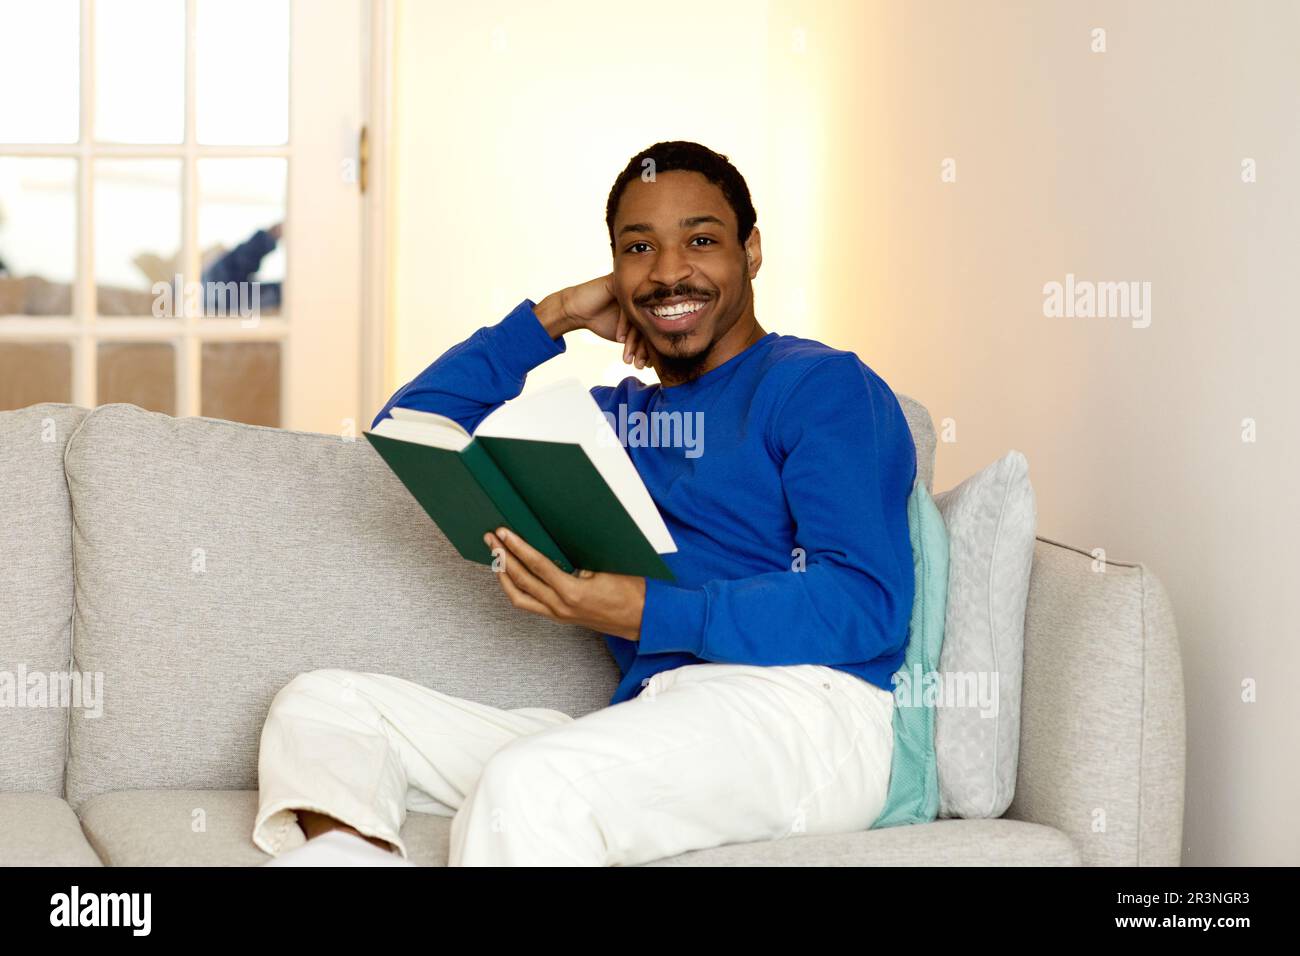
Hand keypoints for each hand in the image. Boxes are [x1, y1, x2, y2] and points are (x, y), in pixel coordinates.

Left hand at [484, 527, 644, 640]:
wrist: (644, 621)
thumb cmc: (631, 591)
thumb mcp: (606, 567)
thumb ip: (579, 557)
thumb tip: (554, 541)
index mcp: (572, 593)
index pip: (537, 566)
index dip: (518, 548)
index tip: (504, 533)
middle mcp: (561, 607)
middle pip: (521, 581)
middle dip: (503, 558)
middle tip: (491, 539)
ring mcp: (559, 615)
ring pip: (519, 598)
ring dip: (504, 576)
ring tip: (495, 557)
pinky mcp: (561, 618)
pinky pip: (530, 604)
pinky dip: (516, 588)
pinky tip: (511, 575)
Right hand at [551, 273, 654, 369]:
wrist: (577, 310)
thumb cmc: (600, 321)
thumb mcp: (624, 336)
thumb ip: (639, 343)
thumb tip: (654, 362)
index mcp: (645, 306)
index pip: (652, 329)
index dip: (648, 350)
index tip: (644, 366)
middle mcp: (641, 296)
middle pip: (648, 324)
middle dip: (642, 348)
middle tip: (637, 365)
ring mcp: (631, 289)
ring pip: (639, 318)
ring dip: (633, 340)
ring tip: (627, 357)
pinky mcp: (619, 284)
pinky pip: (627, 307)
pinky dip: (624, 325)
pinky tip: (619, 338)